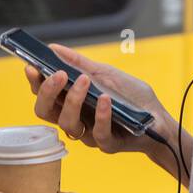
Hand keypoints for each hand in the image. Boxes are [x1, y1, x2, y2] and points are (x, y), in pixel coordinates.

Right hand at [26, 43, 170, 156]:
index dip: (34, 82)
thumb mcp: (106, 74)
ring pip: (68, 124)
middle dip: (48, 92)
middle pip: (45, 112)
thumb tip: (53, 48)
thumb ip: (80, 64)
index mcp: (71, 102)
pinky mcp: (108, 144)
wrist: (160, 119)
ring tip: (86, 81)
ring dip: (74, 100)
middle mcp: (76, 119)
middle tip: (59, 74)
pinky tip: (105, 99)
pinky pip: (98, 134)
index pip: (44, 95)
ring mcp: (89, 134)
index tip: (32, 66)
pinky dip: (101, 115)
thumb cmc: (132, 97)